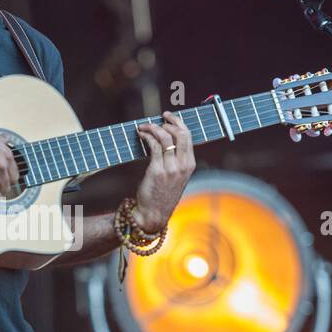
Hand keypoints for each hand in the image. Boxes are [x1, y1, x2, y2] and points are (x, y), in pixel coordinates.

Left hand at [133, 111, 195, 231]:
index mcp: (190, 164)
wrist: (154, 213)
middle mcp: (183, 165)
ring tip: (144, 127)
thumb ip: (176, 160)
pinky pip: (154, 146)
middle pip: (180, 133)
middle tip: (157, 118)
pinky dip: (147, 136)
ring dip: (153, 127)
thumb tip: (166, 138)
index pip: (188, 136)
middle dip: (169, 121)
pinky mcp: (157, 170)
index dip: (178, 123)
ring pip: (165, 137)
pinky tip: (141, 135)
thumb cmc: (162, 194)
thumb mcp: (176, 177)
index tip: (168, 117)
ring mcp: (171, 168)